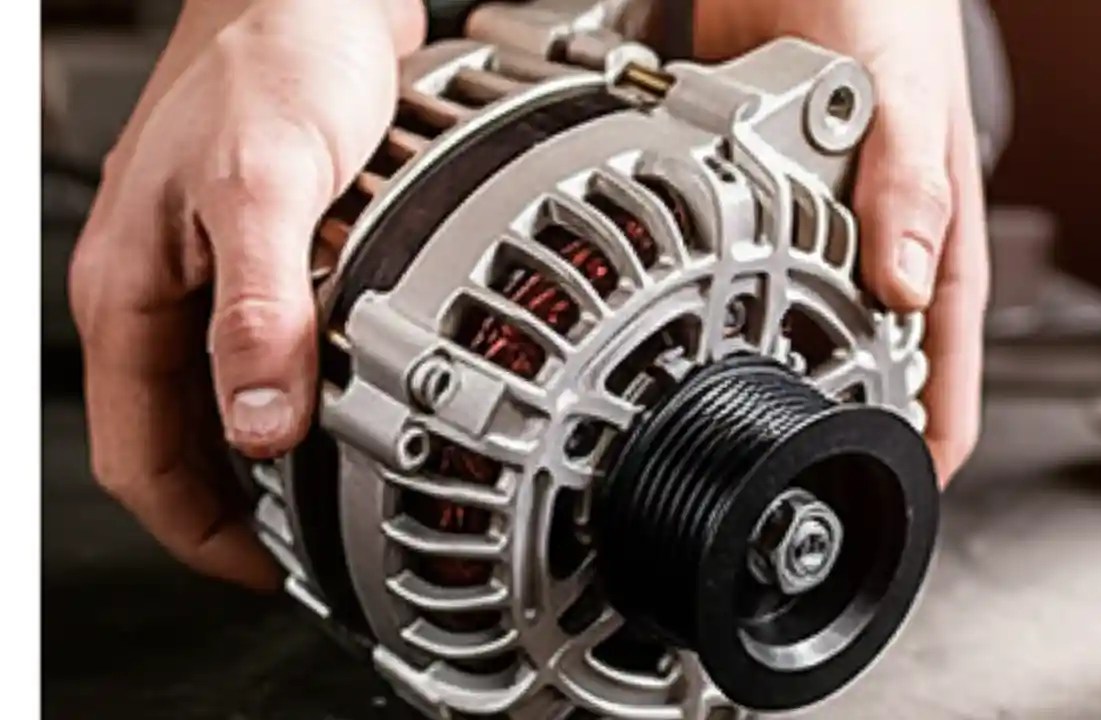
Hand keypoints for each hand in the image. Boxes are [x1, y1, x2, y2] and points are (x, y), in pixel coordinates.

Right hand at [67, 0, 424, 587]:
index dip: (197, 531)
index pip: (138, 455)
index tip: (263, 571)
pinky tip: (333, 399)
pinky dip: (288, 393)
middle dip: (230, 507)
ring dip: (261, 453)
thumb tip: (258, 427)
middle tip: (301, 547)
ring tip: (321, 491)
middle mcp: (155, 291)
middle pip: (174, 439)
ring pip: (214, 398)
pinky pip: (254, 351)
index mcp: (130, 291)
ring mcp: (199, 272)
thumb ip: (259, 309)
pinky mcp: (248, 252)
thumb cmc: (270, 56)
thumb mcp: (265, 185)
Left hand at [695, 0, 989, 485]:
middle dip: (832, 402)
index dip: (926, 428)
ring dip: (764, 347)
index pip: (943, 356)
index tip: (901, 484)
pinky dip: (719, 281)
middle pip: (859, 348)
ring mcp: (815, 213)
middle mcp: (875, 232)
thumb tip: (898, 287)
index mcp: (932, 229)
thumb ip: (908, 183)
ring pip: (792, 307)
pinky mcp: (762, 187)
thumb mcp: (910, 92)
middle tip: (788, 453)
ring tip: (727, 394)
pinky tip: (687, 299)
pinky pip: (741, 254)